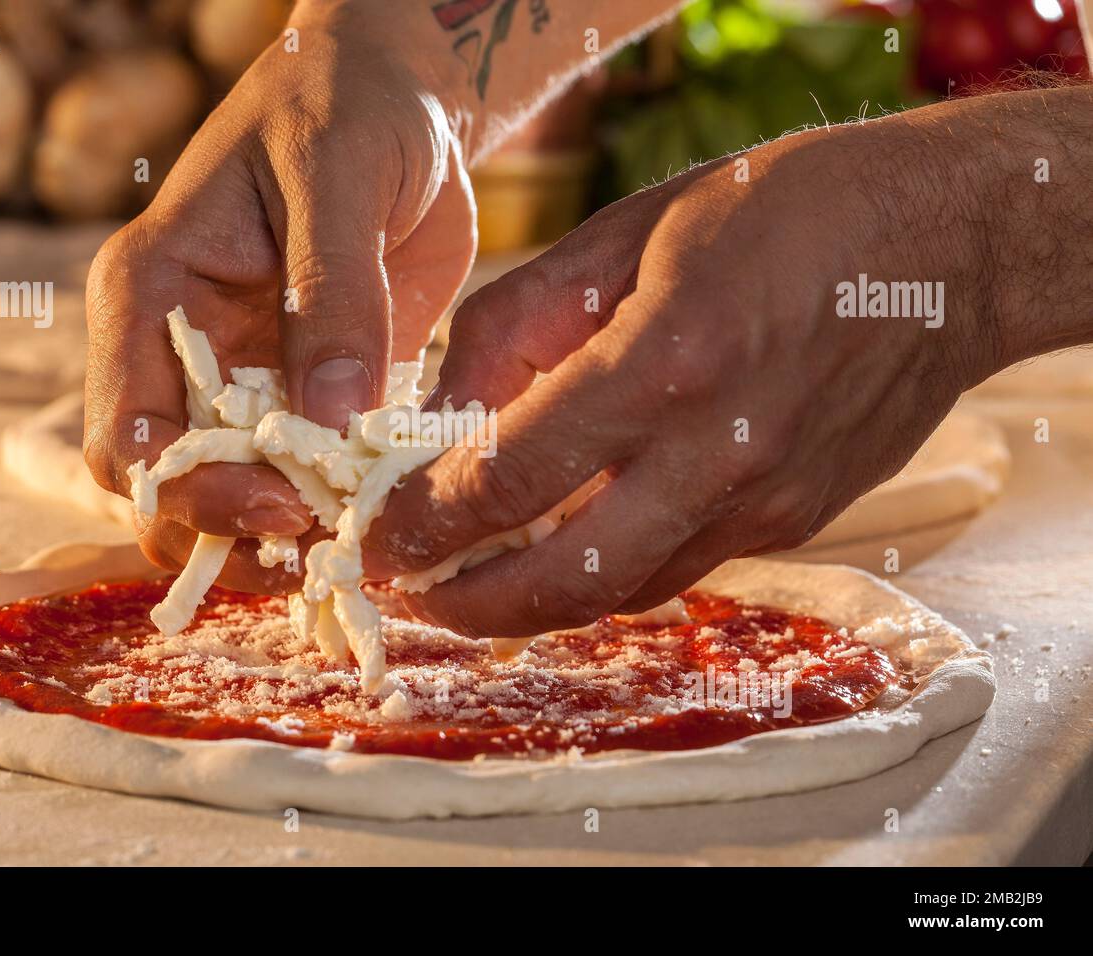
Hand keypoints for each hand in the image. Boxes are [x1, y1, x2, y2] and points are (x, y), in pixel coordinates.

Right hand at [83, 4, 477, 592]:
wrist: (399, 103)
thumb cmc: (347, 109)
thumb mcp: (338, 179)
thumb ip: (331, 293)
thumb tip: (331, 417)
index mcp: (151, 295)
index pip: (128, 438)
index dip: (192, 492)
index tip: (284, 504)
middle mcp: (181, 352)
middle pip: (169, 494)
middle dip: (234, 534)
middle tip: (326, 541)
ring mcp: (242, 381)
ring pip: (230, 503)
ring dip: (283, 540)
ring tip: (356, 543)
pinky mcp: (307, 395)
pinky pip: (304, 478)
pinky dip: (334, 510)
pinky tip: (383, 517)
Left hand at [364, 103, 1009, 636]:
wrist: (948, 247)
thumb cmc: (780, 214)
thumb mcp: (624, 233)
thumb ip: (517, 326)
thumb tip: (441, 412)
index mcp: (664, 359)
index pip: (509, 476)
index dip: (424, 523)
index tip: (374, 540)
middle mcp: (718, 451)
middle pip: (564, 579)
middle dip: (467, 605)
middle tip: (409, 596)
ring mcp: (767, 501)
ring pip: (622, 593)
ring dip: (532, 606)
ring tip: (469, 590)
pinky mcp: (795, 520)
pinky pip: (677, 568)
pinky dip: (606, 575)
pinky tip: (565, 553)